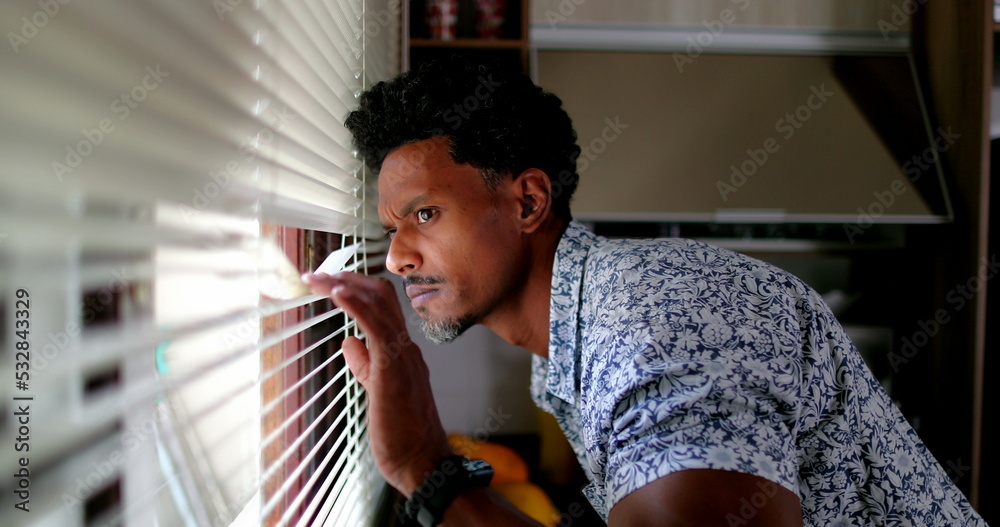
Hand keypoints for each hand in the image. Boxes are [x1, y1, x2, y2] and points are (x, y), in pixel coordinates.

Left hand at [302, 271, 451, 494]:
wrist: (421, 463)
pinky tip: (337, 293)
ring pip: (378, 304)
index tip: (328, 283)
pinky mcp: (394, 368)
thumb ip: (365, 364)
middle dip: (346, 278)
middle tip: (316, 275)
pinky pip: (376, 326)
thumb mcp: (377, 391)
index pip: (382, 306)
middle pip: (381, 295)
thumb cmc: (402, 436)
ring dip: (343, 286)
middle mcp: (405, 347)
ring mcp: (402, 355)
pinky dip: (355, 305)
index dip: (355, 289)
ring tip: (317, 278)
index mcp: (402, 352)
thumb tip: (349, 342)